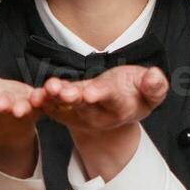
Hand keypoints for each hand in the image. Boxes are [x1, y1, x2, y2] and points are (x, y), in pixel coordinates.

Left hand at [31, 64, 169, 135]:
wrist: (121, 105)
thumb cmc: (137, 92)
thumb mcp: (152, 91)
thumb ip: (155, 85)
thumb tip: (154, 76)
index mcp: (120, 106)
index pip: (110, 98)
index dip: (100, 94)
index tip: (91, 92)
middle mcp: (98, 113)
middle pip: (84, 105)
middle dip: (72, 97)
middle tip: (62, 91)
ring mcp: (80, 113)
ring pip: (65, 106)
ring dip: (54, 98)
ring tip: (45, 89)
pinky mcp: (66, 111)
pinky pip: (52, 107)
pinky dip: (43, 102)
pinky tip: (34, 95)